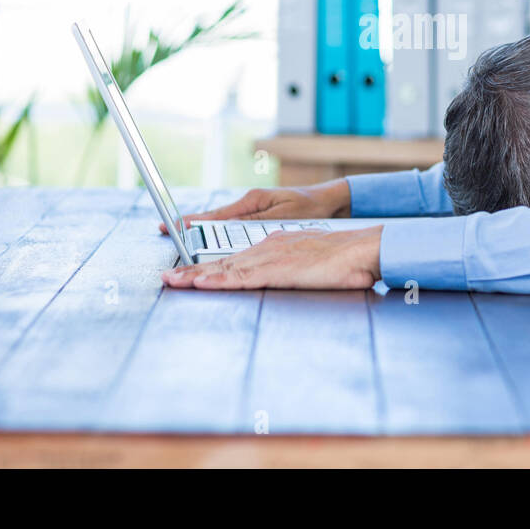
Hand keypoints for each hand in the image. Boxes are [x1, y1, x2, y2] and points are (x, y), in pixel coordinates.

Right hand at [160, 179, 350, 234]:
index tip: (172, 225)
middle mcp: (250, 205)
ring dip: (203, 231)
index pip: (215, 216)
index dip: (191, 223)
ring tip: (179, 234)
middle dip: (190, 226)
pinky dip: (221, 234)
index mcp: (252, 202)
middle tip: (166, 230)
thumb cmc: (312, 207)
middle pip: (213, 220)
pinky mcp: (261, 219)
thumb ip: (258, 222)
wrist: (332, 201)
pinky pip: (235, 229)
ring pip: (223, 226)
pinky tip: (211, 242)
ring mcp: (254, 212)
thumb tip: (230, 229)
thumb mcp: (285, 216)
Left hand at [162, 225, 382, 289]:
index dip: (210, 265)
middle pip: (223, 261)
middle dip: (191, 270)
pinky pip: (240, 276)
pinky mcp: (276, 270)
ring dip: (195, 276)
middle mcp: (267, 248)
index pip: (236, 258)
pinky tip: (200, 283)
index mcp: (275, 246)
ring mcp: (270, 258)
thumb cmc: (345, 258)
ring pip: (225, 268)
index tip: (189, 273)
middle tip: (167, 277)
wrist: (362, 248)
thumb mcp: (313, 261)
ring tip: (171, 281)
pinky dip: (217, 279)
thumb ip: (297, 267)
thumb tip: (292, 274)